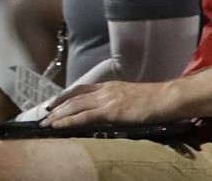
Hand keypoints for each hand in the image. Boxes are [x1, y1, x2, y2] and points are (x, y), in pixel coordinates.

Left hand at [43, 79, 178, 128]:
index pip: (80, 90)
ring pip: (75, 106)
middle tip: (43, 116)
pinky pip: (84, 116)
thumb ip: (118, 102)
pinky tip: (58, 125)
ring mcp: (107, 99)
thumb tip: (109, 112)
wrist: (168, 98)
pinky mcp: (111, 111)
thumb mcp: (131, 97)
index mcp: (109, 86)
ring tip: (45, 122)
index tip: (53, 104)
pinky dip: (69, 121)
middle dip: (57, 107)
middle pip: (73, 97)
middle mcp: (104, 90)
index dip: (65, 96)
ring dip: (58, 115)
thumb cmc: (156, 101)